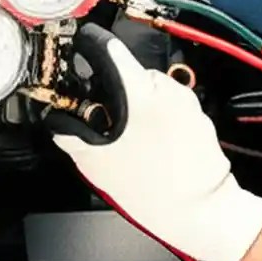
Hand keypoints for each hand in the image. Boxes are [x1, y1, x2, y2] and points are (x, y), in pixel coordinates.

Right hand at [44, 24, 261, 260]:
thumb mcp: (96, 164)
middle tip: (110, 123)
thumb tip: (59, 124)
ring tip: (135, 142)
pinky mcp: (201, 119)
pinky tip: (155, 149)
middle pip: (132, 74)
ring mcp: (189, 105)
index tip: (82, 47)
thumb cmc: (155, 191)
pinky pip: (172, 109)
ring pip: (154, 92)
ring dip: (141, 107)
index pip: (110, 48)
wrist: (202, 214)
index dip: (91, 46)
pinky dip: (161, 122)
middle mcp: (168, 91)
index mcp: (140, 93)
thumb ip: (71, 136)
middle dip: (119, 93)